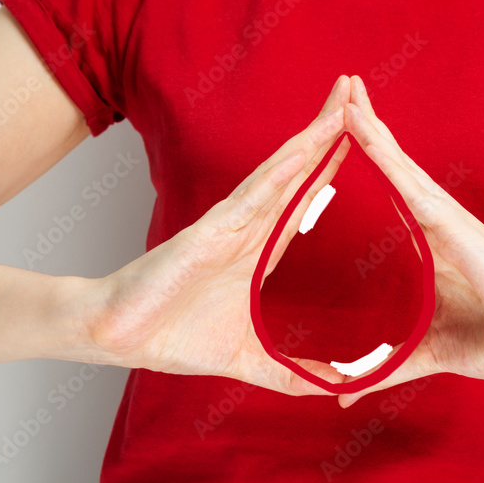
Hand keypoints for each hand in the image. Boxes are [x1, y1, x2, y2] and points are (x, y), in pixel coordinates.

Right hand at [82, 76, 353, 394]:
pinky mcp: (210, 231)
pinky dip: (281, 170)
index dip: (332, 169)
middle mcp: (248, 227)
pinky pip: (253, 195)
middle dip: (330, 134)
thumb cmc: (171, 336)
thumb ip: (293, 373)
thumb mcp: (250, 361)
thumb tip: (337, 389)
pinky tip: (307, 146)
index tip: (365, 143)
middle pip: (299, 172)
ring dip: (313, 137)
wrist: (118, 335)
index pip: (305, 201)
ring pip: (281, 173)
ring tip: (343, 102)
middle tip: (360, 93)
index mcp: (258, 250)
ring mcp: (230, 225)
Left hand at [336, 75, 483, 406]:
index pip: (390, 193)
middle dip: (365, 128)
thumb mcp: (419, 352)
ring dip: (371, 129)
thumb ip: (380, 367)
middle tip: (338, 91)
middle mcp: (438, 223)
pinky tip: (362, 129)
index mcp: (431, 244)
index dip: (366, 162)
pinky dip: (386, 155)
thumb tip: (341, 394)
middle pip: (393, 168)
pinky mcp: (458, 227)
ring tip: (345, 95)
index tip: (335, 135)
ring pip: (399, 166)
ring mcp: (449, 220)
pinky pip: (413, 184)